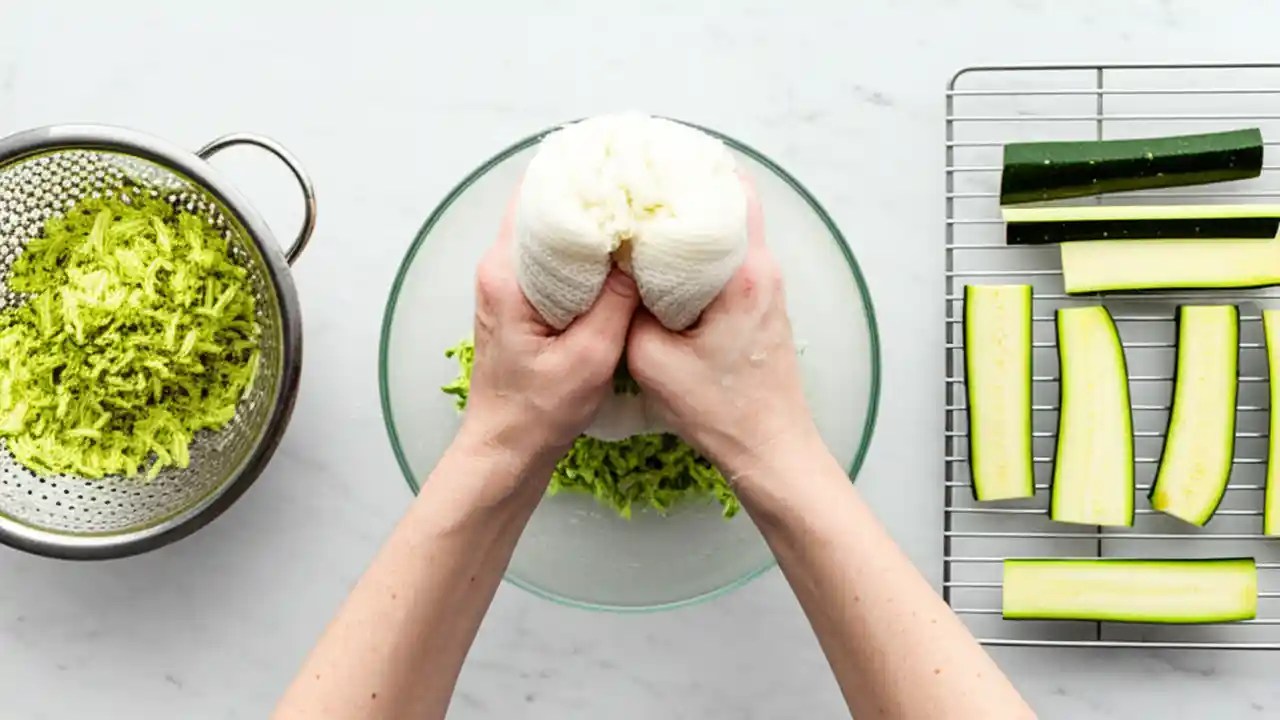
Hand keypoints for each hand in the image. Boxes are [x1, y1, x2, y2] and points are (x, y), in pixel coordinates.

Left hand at [458, 199, 639, 476]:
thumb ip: (617, 300)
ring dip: (589, 224)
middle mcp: (500, 269)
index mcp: (507, 274)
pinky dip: (585, 252)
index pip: (536, 196)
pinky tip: (619, 256)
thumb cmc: (537, 412)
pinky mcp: (521, 302)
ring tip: (636, 214)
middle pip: (544, 207)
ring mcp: (508, 285)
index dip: (578, 175)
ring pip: (551, 233)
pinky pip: (553, 260)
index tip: (619, 166)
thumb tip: (642, 249)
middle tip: (639, 187)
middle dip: (590, 194)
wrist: (506, 450)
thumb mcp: (590, 357)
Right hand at [626, 180, 818, 483]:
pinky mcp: (760, 302)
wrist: (770, 449)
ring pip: (726, 226)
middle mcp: (762, 268)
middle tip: (635, 178)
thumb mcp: (651, 360)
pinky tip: (659, 253)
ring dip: (689, 215)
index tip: (646, 157)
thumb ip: (627, 308)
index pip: (725, 188)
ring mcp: (766, 284)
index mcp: (741, 273)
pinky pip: (727, 254)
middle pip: (726, 198)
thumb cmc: (721, 411)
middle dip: (682, 182)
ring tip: (641, 210)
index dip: (685, 164)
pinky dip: (697, 245)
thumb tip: (612, 268)